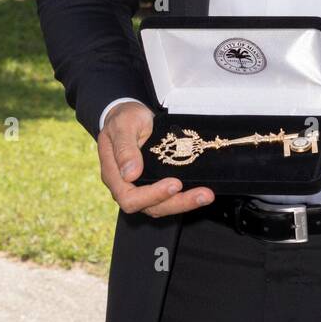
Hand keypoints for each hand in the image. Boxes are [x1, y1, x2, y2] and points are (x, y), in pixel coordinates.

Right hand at [97, 101, 214, 217]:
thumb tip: (130, 174)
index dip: (152, 196)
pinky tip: (201, 192)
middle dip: (178, 203)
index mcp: (113, 175)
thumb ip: (124, 148)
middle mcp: (127, 186)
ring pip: (162, 206)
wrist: (131, 114)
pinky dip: (185, 197)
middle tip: (202, 195)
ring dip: (186, 202)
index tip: (175, 184)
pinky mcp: (154, 184)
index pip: (129, 197)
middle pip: (150, 207)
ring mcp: (141, 188)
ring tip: (207, 195)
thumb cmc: (124, 118)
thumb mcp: (123, 125)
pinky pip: (169, 198)